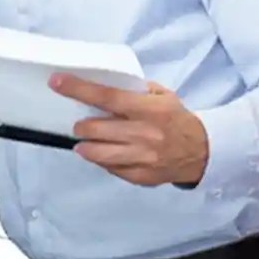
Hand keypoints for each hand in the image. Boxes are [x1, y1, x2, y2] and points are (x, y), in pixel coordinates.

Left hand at [50, 73, 208, 186]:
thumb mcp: (161, 95)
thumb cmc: (176, 118)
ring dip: (85, 147)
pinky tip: (105, 155)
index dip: (78, 89)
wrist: (201, 151)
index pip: (106, 97)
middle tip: (80, 124)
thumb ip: (135, 89)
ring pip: (99, 154)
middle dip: (81, 126)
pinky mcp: (140, 176)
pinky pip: (111, 169)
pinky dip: (103, 161)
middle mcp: (143, 133)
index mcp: (147, 109)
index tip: (57, 82)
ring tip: (83, 142)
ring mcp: (141, 157)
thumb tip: (104, 82)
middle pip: (96, 129)